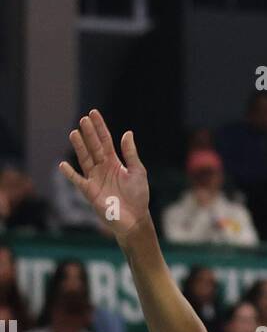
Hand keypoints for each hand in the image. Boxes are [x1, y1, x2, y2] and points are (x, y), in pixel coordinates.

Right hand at [59, 111, 149, 239]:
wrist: (135, 218)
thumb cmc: (138, 195)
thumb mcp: (138, 171)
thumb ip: (130, 153)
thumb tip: (127, 133)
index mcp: (114, 162)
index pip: (105, 141)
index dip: (100, 127)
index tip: (93, 113)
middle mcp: (102, 168)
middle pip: (94, 147)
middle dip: (89, 133)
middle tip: (83, 119)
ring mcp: (95, 179)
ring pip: (85, 159)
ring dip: (79, 147)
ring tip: (74, 133)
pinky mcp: (90, 192)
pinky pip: (78, 181)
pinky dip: (70, 174)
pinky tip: (63, 164)